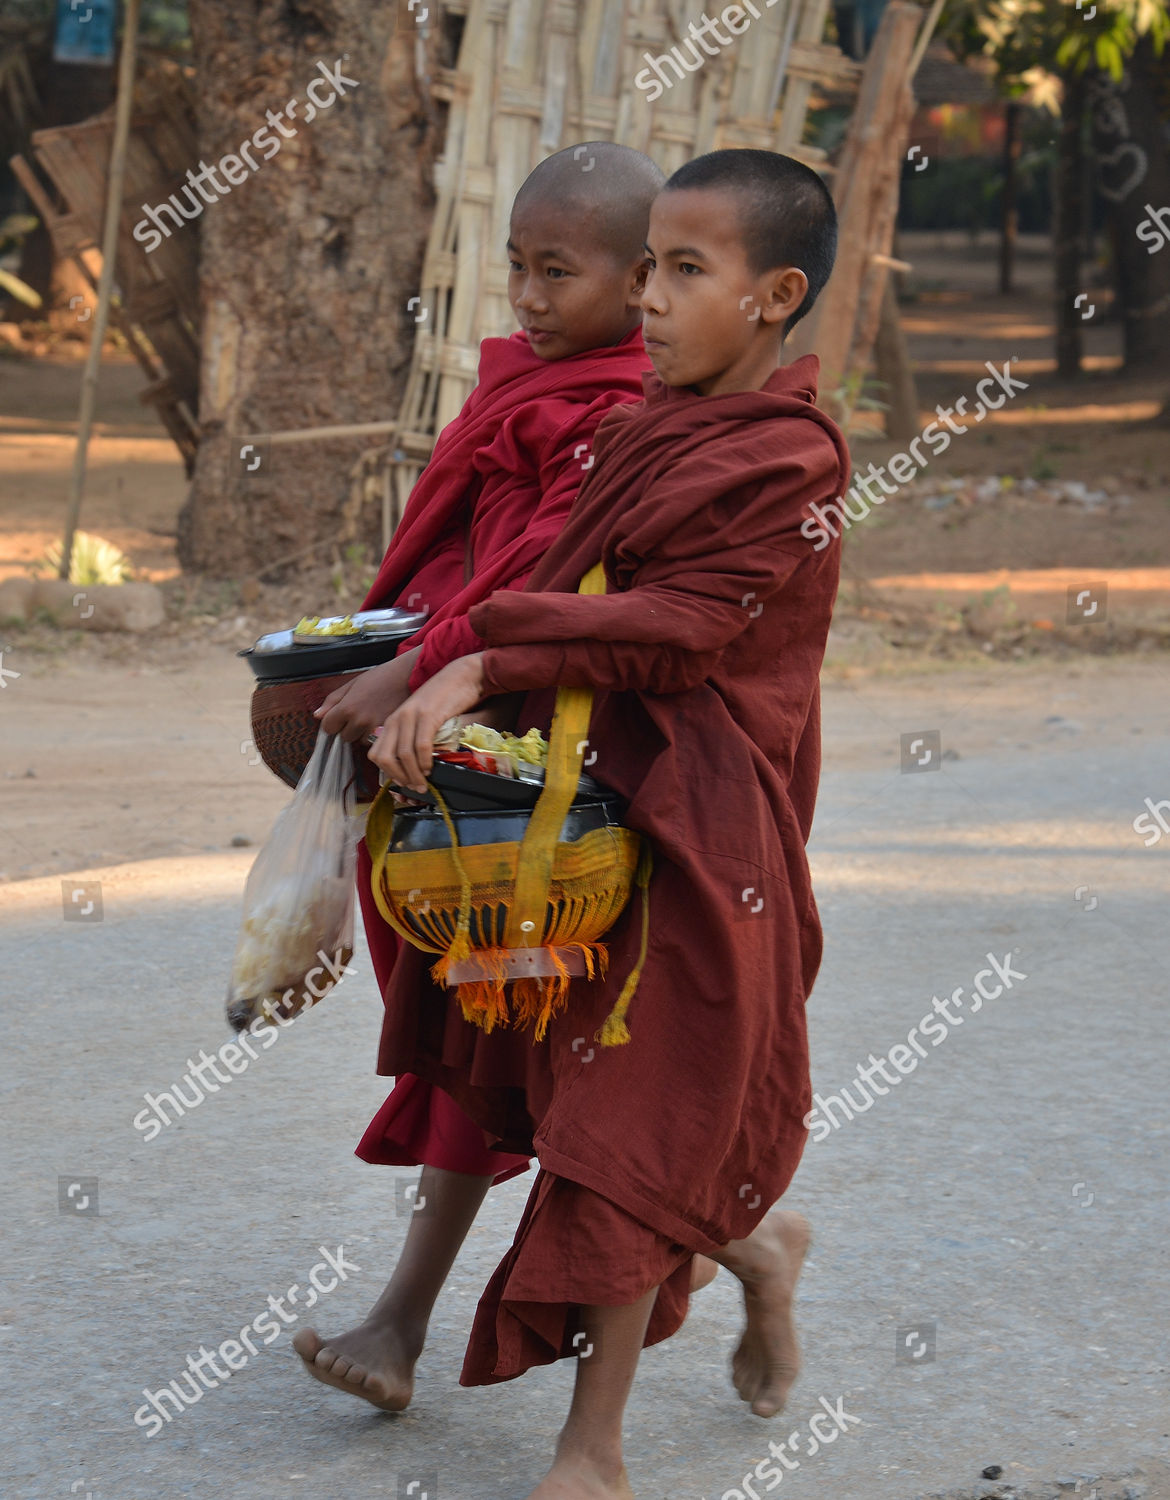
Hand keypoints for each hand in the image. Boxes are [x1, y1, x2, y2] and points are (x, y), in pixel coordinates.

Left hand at [314, 649, 419, 741]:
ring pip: (359, 741)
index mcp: (348, 707)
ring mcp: (374, 729)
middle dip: (348, 727)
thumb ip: (332, 700)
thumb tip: (317, 715)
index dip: (332, 722)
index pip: (328, 728)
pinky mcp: (388, 733)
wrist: (408, 676)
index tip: (339, 716)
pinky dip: (374, 735)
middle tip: (360, 712)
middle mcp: (360, 721)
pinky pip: (374, 742)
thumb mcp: (353, 684)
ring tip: (372, 716)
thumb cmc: (380, 677)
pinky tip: (380, 721)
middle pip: (343, 737)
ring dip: (361, 733)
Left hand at [368, 654, 486, 792]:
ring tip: (424, 784)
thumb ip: (411, 735)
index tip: (403, 782)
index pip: (376, 754)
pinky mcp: (428, 715)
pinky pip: (421, 746)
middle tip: (414, 787)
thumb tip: (411, 764)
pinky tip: (431, 768)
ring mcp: (411, 716)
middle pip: (384, 758)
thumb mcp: (421, 718)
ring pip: (403, 755)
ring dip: (414, 775)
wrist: (462, 676)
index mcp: (393, 721)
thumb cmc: (445, 699)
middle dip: (399, 778)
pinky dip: (425, 762)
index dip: (387, 773)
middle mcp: (397, 719)